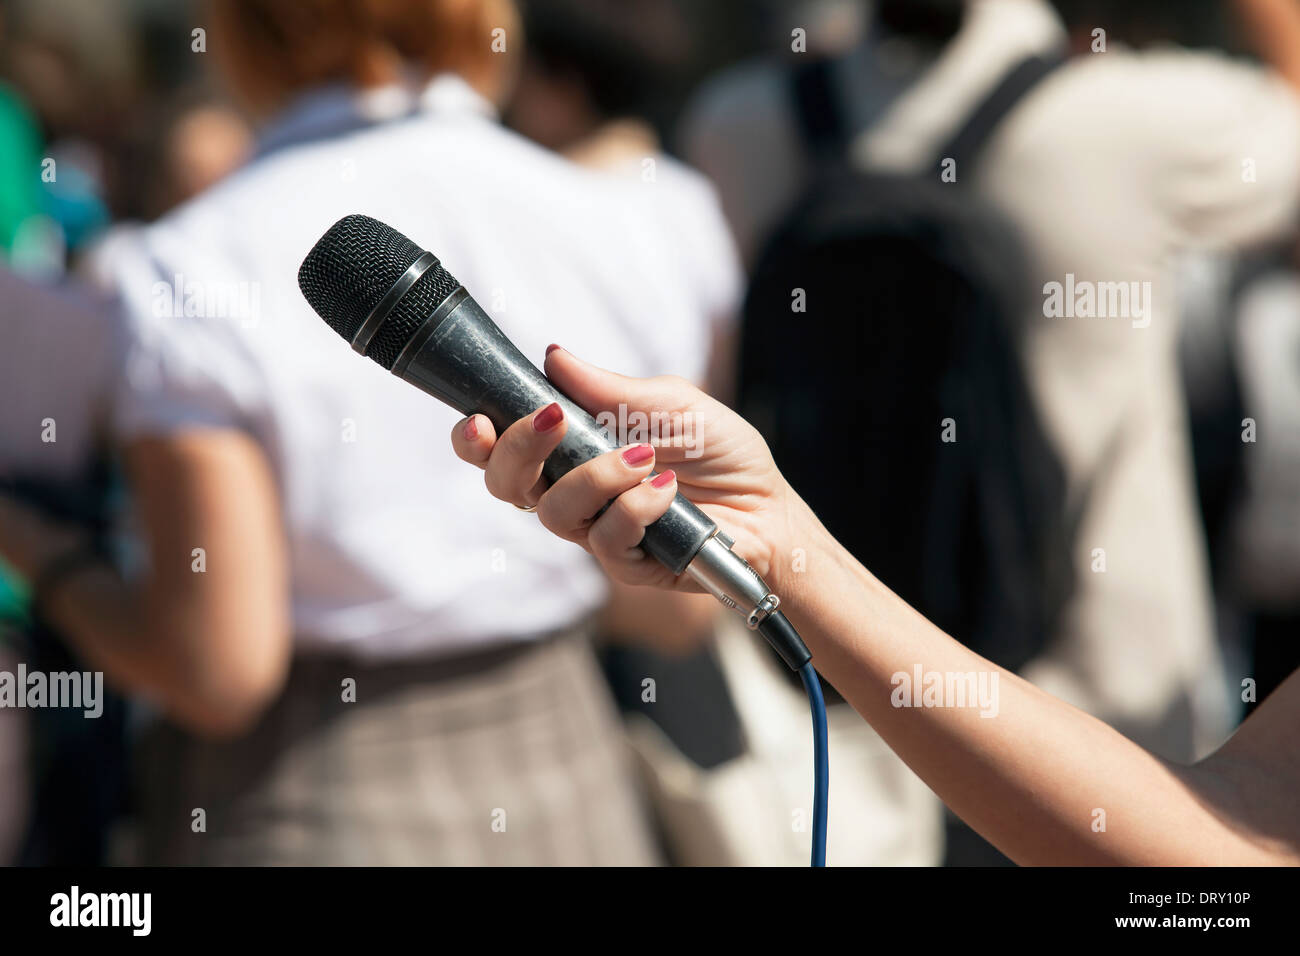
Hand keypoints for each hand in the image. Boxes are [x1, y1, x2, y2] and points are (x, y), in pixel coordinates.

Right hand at [450, 346, 808, 594]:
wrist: (769, 506)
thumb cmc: (719, 452)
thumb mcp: (669, 403)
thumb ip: (610, 389)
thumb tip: (554, 357)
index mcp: (572, 448)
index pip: (501, 449)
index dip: (476, 438)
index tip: (479, 418)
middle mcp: (573, 490)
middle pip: (505, 484)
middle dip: (518, 450)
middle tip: (552, 422)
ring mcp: (595, 529)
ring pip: (553, 512)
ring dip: (594, 477)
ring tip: (643, 457)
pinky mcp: (624, 563)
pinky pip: (604, 538)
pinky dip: (635, 507)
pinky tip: (668, 490)